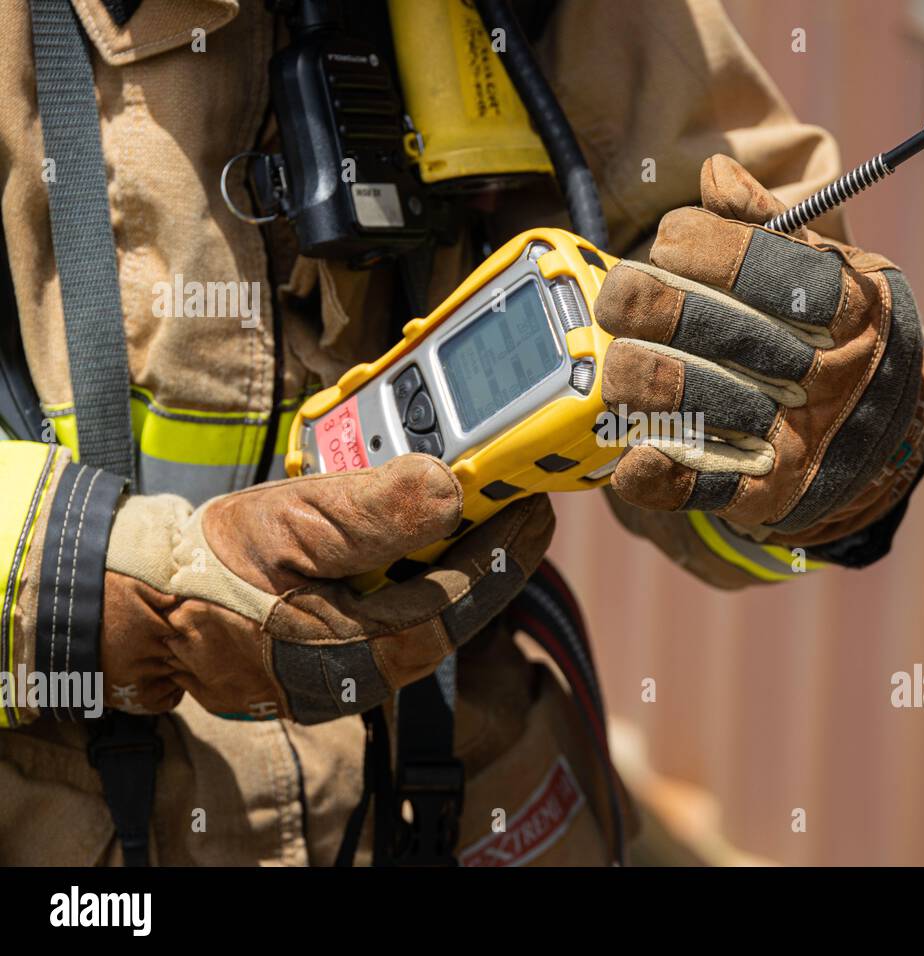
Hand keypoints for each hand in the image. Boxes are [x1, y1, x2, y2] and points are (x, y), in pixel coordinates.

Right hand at [100, 454, 553, 721]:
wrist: (135, 601)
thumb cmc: (208, 566)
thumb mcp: (296, 525)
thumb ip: (377, 513)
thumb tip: (451, 492)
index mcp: (365, 653)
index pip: (462, 602)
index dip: (506, 553)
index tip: (536, 507)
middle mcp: (364, 676)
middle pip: (447, 611)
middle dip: (483, 555)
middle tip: (513, 502)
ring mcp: (341, 673)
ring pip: (417, 613)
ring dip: (445, 562)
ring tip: (469, 509)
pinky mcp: (322, 658)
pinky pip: (383, 615)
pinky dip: (404, 574)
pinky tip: (407, 537)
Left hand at [595, 154, 923, 546]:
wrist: (890, 443)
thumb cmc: (844, 337)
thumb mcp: (831, 272)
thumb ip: (770, 229)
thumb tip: (717, 176)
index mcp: (848, 305)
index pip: (752, 261)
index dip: (690, 245)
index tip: (669, 243)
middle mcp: (826, 372)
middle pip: (706, 326)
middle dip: (642, 304)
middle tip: (623, 300)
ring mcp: (796, 438)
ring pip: (685, 398)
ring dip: (631, 377)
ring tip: (622, 366)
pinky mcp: (765, 494)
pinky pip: (693, 485)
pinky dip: (651, 468)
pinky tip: (635, 449)